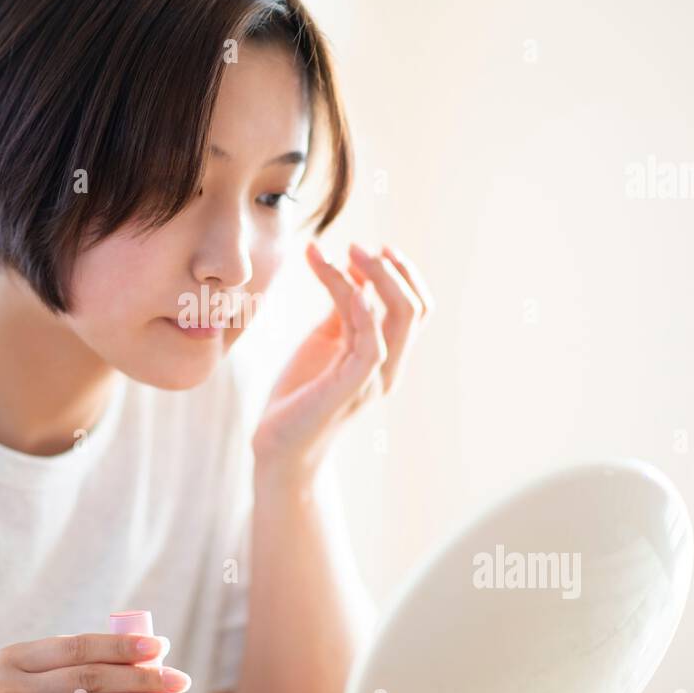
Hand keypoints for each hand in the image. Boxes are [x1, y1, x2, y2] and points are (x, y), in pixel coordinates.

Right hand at [0, 632, 189, 692]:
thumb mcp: (26, 677)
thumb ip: (68, 664)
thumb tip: (143, 656)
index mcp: (13, 659)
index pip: (78, 647)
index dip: (122, 646)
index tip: (161, 648)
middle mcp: (8, 690)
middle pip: (87, 679)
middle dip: (140, 678)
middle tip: (178, 680)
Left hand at [251, 240, 434, 478]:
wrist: (277, 446)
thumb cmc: (300, 394)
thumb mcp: (326, 343)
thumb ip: (345, 312)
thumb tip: (359, 272)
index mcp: (385, 356)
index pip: (416, 307)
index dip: (403, 273)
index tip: (373, 246)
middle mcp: (387, 367)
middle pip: (415, 308)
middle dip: (393, 269)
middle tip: (359, 246)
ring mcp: (372, 379)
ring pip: (399, 319)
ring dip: (376, 277)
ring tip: (347, 252)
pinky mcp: (350, 388)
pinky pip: (372, 346)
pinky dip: (366, 311)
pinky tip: (349, 285)